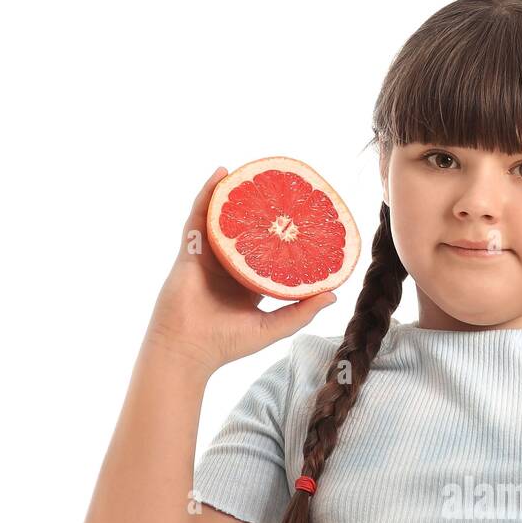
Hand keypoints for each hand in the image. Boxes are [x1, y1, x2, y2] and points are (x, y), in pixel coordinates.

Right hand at [146, 166, 337, 372]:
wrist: (187, 350)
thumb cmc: (227, 344)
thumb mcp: (274, 326)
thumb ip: (302, 311)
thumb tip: (334, 294)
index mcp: (246, 285)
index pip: (266, 254)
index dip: (280, 237)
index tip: (300, 220)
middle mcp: (228, 268)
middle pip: (244, 232)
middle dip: (257, 212)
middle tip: (276, 189)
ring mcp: (208, 258)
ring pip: (222, 220)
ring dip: (233, 195)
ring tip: (249, 172)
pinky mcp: (190, 252)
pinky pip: (199, 217)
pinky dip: (208, 195)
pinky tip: (221, 175)